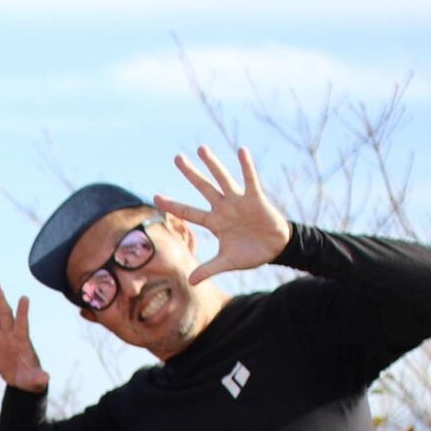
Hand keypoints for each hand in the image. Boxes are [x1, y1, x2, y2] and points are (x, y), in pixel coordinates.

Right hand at [0, 283, 49, 393]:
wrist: (22, 380)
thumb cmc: (31, 379)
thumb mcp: (36, 380)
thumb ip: (39, 378)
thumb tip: (45, 379)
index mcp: (22, 341)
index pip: (22, 324)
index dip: (23, 312)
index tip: (24, 297)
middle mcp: (10, 336)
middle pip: (4, 314)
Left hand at [154, 144, 290, 285]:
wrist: (276, 248)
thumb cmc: (250, 253)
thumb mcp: (227, 262)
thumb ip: (209, 269)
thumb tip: (190, 282)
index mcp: (214, 222)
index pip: (188, 212)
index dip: (172, 205)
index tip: (155, 196)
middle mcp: (223, 208)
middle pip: (202, 188)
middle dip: (190, 173)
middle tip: (177, 157)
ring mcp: (238, 202)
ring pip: (222, 179)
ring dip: (212, 164)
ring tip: (201, 149)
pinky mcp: (255, 199)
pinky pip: (249, 180)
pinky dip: (246, 167)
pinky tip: (241, 151)